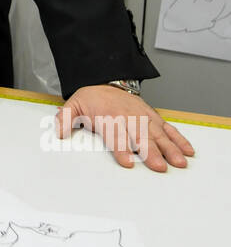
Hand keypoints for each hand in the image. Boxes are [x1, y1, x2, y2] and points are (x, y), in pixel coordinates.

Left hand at [54, 85, 195, 171]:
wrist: (105, 79)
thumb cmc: (91, 97)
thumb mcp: (73, 105)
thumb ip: (65, 118)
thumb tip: (59, 131)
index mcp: (108, 116)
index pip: (115, 135)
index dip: (122, 149)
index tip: (128, 162)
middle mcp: (128, 116)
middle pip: (140, 136)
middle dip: (151, 152)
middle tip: (159, 166)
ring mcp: (142, 116)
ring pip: (158, 133)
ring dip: (169, 148)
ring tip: (178, 162)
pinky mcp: (152, 117)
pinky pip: (167, 128)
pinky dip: (178, 138)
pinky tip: (187, 150)